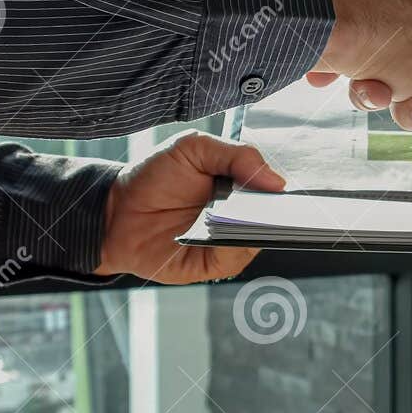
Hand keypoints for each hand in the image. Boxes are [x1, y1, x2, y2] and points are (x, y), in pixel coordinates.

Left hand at [94, 130, 283, 283]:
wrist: (115, 209)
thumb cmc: (154, 176)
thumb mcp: (195, 148)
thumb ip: (237, 155)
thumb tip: (276, 180)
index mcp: (240, 186)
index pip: (275, 189)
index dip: (286, 189)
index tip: (296, 185)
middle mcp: (238, 215)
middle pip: (274, 217)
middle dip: (280, 210)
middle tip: (282, 202)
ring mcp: (227, 241)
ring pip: (259, 238)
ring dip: (259, 228)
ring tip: (255, 213)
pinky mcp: (211, 263)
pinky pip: (235, 258)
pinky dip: (237, 246)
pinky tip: (231, 231)